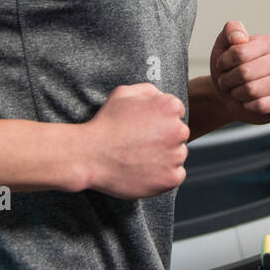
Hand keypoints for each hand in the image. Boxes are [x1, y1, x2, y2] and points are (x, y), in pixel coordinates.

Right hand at [78, 83, 189, 197]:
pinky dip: (164, 175)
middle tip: (141, 144)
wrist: (90, 155)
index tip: (145, 128)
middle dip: (164, 138)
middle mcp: (178, 130)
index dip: (159, 121)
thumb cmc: (106, 124)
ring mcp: (175, 155)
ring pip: (178, 155)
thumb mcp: (124, 93)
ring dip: (165, 157)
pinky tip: (145, 171)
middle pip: (179, 135)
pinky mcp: (170, 178)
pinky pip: (176, 175)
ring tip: (140, 158)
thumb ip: (149, 91)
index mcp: (170, 107)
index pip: (177, 113)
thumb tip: (161, 97)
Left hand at [209, 20, 269, 124]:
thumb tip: (240, 38)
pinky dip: (247, 105)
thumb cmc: (228, 69)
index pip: (239, 52)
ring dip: (237, 93)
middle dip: (229, 80)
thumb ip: (231, 30)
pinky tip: (248, 102)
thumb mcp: (223, 45)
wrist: (228, 95)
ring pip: (252, 89)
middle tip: (228, 81)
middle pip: (245, 72)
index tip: (224, 65)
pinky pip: (261, 105)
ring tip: (236, 91)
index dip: (224, 62)